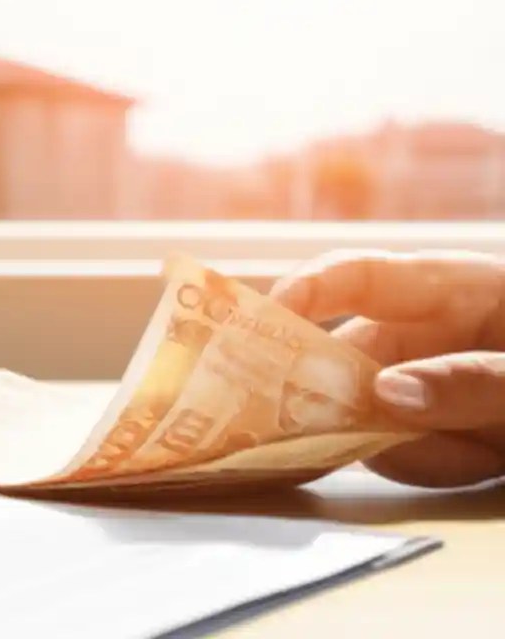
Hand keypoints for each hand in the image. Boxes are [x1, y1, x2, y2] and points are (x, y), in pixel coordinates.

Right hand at [271, 250, 504, 487]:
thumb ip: (472, 382)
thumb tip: (384, 393)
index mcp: (457, 289)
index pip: (359, 277)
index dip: (304, 294)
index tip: (259, 330)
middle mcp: (431, 333)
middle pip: (346, 357)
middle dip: (339, 398)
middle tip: (323, 434)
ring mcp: (434, 385)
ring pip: (369, 418)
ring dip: (410, 445)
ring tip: (483, 453)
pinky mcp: (444, 430)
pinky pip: (403, 454)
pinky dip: (435, 465)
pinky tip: (486, 461)